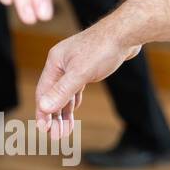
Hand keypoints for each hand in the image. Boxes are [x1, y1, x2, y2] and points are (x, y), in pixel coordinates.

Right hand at [34, 19, 142, 138]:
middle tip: (56, 137)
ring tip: (65, 130)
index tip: (44, 131)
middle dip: (54, 116)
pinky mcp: (86, 66)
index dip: (43, 112)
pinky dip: (73, 100)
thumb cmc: (103, 49)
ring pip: (65, 92)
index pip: (43, 92)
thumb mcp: (81, 73)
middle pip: (53, 93)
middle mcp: (61, 63)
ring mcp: (73, 64)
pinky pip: (74, 87)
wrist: (125, 33)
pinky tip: (74, 109)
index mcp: (55, 62)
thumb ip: (62, 91)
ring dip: (64, 111)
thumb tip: (44, 107)